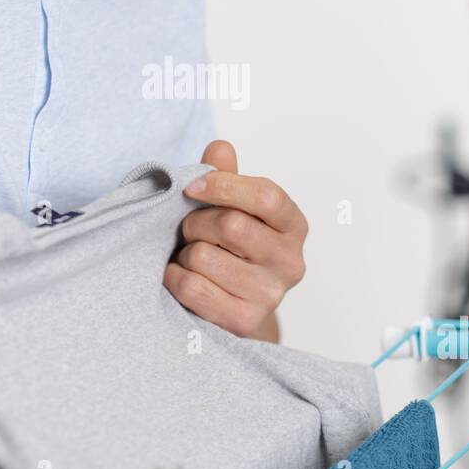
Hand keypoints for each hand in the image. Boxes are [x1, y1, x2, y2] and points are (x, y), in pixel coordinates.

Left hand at [163, 141, 307, 338]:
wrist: (231, 304)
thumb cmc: (230, 247)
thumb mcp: (231, 206)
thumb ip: (225, 176)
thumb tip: (220, 148)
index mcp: (293, 225)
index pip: (265, 196)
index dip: (223, 186)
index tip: (191, 188)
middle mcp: (291, 262)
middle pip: (231, 225)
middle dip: (196, 222)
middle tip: (190, 230)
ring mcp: (270, 295)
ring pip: (204, 257)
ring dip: (185, 253)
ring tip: (192, 257)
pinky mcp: (243, 321)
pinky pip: (192, 287)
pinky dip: (175, 277)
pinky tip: (182, 276)